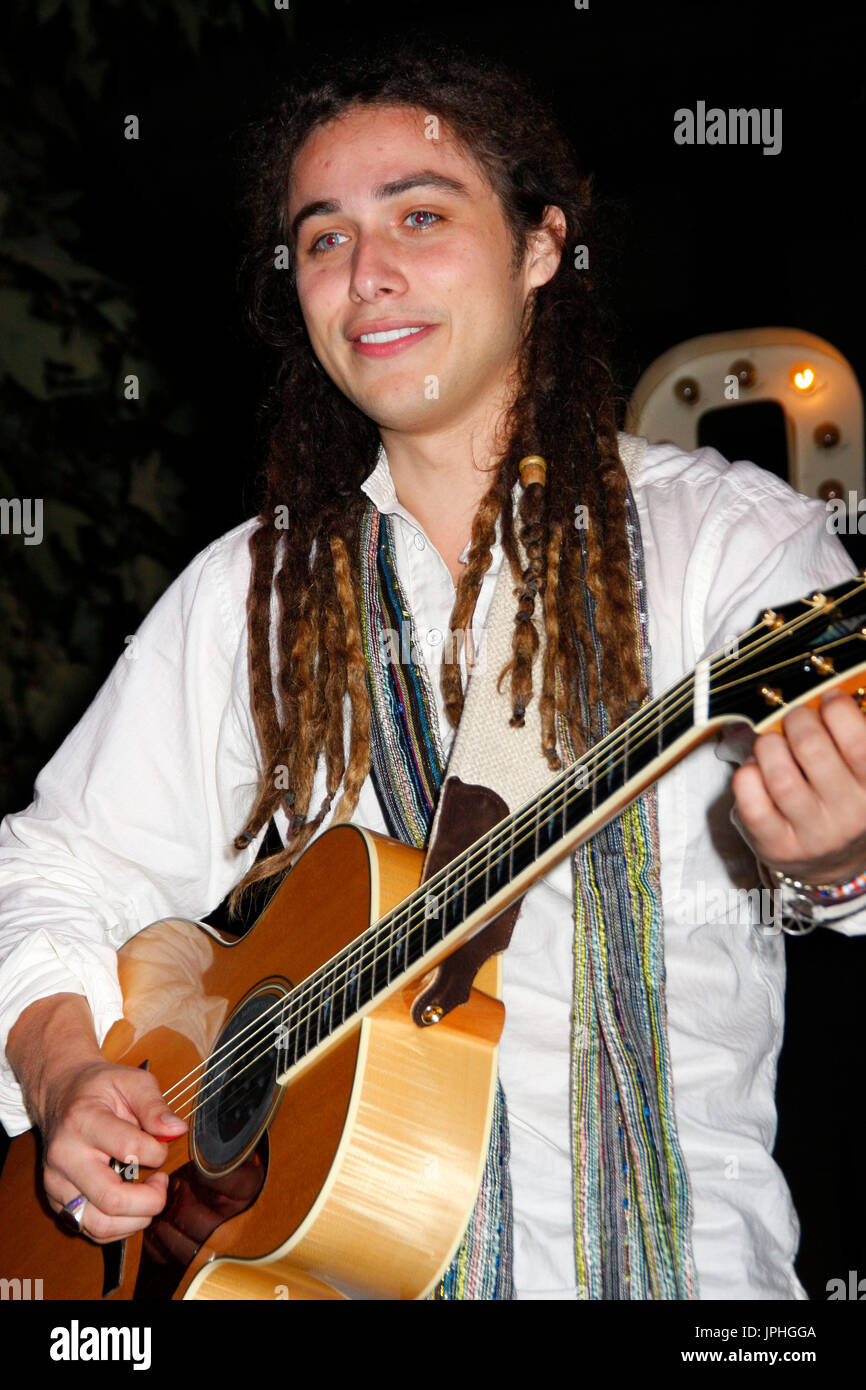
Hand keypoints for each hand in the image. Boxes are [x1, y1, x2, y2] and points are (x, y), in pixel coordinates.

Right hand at [38, 1059, 187, 1244]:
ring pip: (99, 1225)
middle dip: (151, 1200)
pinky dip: (120, 1226)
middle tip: (162, 1181)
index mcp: (83, 1120)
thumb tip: (177, 1130)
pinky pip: (91, 1229)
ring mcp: (57, 1183)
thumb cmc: (98, 1088)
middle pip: (111, 1199)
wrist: (59, 1094)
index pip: (128, 1149)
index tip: (162, 1146)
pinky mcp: (56, 1201)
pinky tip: (132, 1206)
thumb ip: (154, 1105)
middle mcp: (65, 1156)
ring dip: (136, 1219)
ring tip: (149, 1195)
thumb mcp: (130, 1081)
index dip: (158, 1153)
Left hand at [731, 689, 865, 884]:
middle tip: (794, 718)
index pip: (858, 742)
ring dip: (769, 747)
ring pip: (780, 777)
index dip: (838, 710)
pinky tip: (754, 771)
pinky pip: (752, 804)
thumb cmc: (843, 801)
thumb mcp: (859, 772)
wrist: (833, 864)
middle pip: (813, 751)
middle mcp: (849, 815)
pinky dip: (747, 777)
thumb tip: (821, 693)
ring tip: (772, 744)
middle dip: (797, 721)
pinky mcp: (777, 846)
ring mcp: (813, 835)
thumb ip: (848, 737)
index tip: (827, 700)